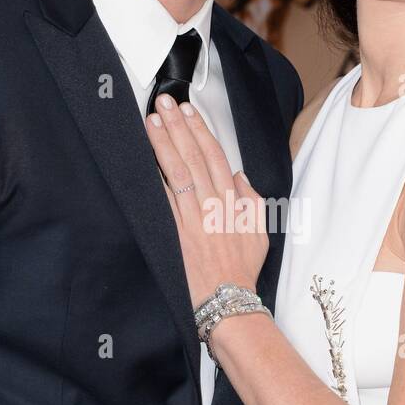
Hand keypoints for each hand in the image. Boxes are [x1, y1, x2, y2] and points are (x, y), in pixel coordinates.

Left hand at [145, 94, 267, 306]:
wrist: (228, 301)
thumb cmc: (242, 271)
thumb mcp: (260, 234)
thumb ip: (252, 202)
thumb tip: (240, 176)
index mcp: (233, 202)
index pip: (215, 156)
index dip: (201, 130)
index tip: (189, 111)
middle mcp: (213, 205)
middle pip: (194, 157)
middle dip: (178, 127)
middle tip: (164, 103)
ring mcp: (193, 218)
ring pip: (178, 173)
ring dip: (164, 144)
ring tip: (152, 122)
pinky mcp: (177, 233)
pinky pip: (164, 200)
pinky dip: (155, 178)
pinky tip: (145, 160)